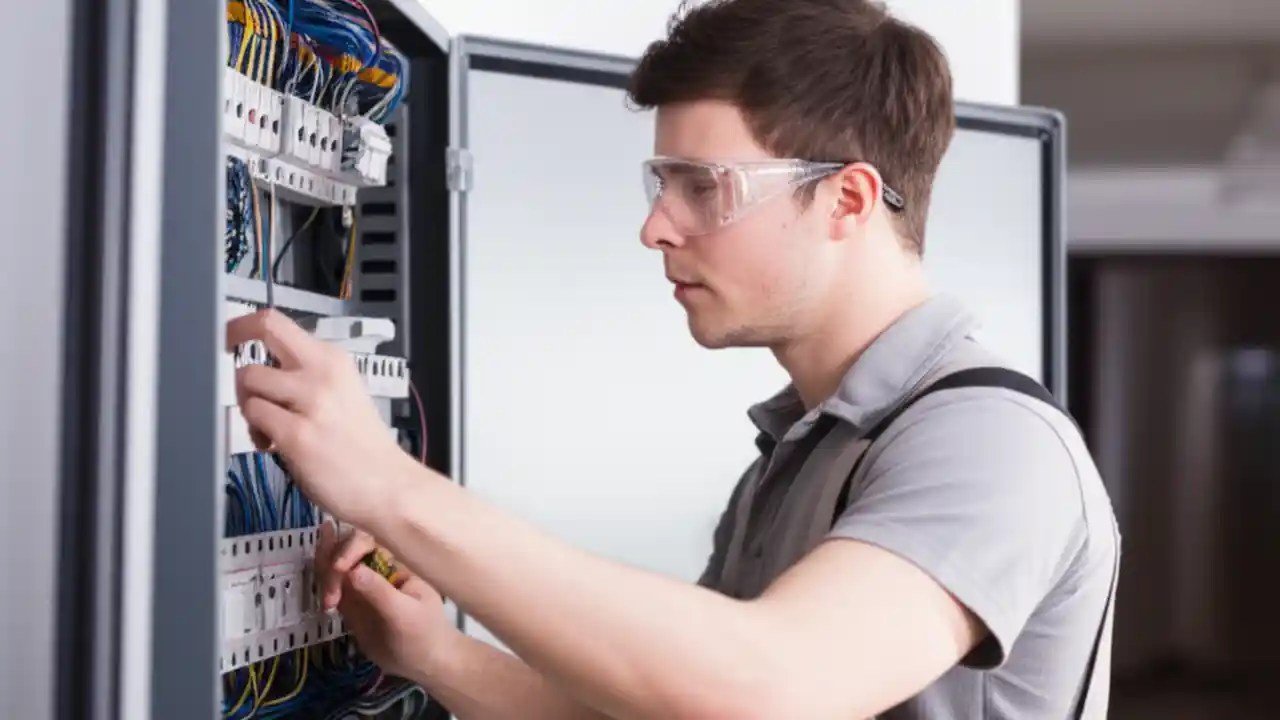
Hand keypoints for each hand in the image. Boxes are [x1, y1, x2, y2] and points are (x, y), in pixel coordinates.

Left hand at [227, 309, 415, 525]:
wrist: (388, 485)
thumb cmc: (364, 447)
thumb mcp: (344, 393)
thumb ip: (308, 375)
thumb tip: (265, 368)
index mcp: (335, 360)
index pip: (278, 321)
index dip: (244, 325)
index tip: (231, 336)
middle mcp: (323, 372)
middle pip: (263, 330)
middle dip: (236, 347)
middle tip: (236, 370)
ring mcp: (311, 401)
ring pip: (248, 378)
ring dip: (247, 401)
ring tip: (266, 424)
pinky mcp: (298, 434)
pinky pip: (253, 416)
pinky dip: (255, 430)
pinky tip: (272, 443)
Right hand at [316, 521, 458, 680]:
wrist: (423, 662)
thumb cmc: (424, 633)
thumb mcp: (406, 614)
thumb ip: (379, 593)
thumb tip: (352, 571)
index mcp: (398, 558)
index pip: (369, 539)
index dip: (349, 548)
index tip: (339, 568)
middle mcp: (379, 564)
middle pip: (347, 547)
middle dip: (332, 565)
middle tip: (331, 597)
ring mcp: (363, 580)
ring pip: (335, 564)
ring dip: (325, 576)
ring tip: (328, 599)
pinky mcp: (352, 599)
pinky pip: (334, 584)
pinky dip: (325, 585)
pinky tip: (325, 598)